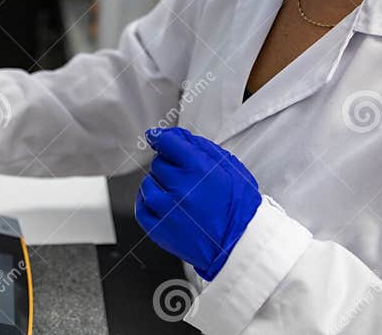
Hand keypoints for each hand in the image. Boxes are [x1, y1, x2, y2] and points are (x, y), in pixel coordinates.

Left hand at [136, 127, 261, 280]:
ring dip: (160, 184)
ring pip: (148, 183)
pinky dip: (149, 201)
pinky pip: (141, 206)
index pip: (167, 142)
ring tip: (179, 195)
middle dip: (171, 167)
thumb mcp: (230, 167)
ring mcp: (167, 210)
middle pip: (159, 163)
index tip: (158, 138)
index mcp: (199, 170)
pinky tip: (164, 204)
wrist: (240, 246)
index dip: (162, 138)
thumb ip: (201, 147)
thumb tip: (175, 136)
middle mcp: (180, 188)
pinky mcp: (158, 229)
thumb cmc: (238, 208)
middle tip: (187, 180)